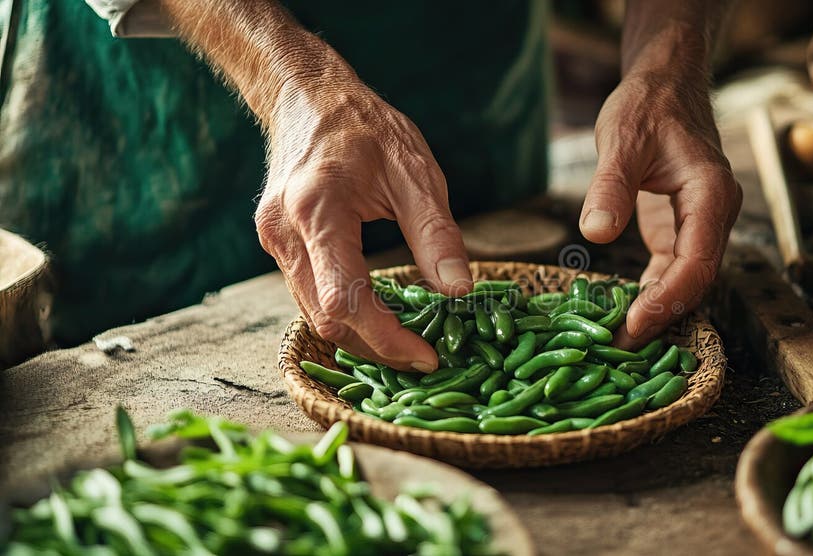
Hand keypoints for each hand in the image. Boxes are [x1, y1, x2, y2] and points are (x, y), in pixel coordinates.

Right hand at [255, 76, 472, 371]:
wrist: (307, 97)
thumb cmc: (365, 127)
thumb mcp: (415, 171)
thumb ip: (436, 233)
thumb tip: (460, 290)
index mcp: (317, 208)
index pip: (346, 299)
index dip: (386, 338)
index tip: (427, 355)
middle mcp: (284, 232)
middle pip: (326, 319)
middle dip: (376, 347)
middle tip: (425, 356)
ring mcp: (273, 241)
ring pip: (314, 315)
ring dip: (360, 336)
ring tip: (408, 340)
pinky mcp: (276, 246)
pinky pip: (309, 296)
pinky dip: (344, 314)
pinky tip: (378, 314)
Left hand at [580, 71, 741, 347]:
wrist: (664, 84)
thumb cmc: (647, 105)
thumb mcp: (621, 140)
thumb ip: (610, 186)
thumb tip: (596, 233)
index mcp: (711, 194)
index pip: (697, 261)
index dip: (667, 299)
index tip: (633, 325)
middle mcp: (714, 213)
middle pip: (696, 279)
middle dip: (661, 315)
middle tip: (619, 346)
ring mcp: (701, 222)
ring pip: (687, 278)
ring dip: (656, 308)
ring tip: (619, 338)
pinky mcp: (682, 226)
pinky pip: (673, 267)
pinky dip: (651, 290)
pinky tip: (625, 310)